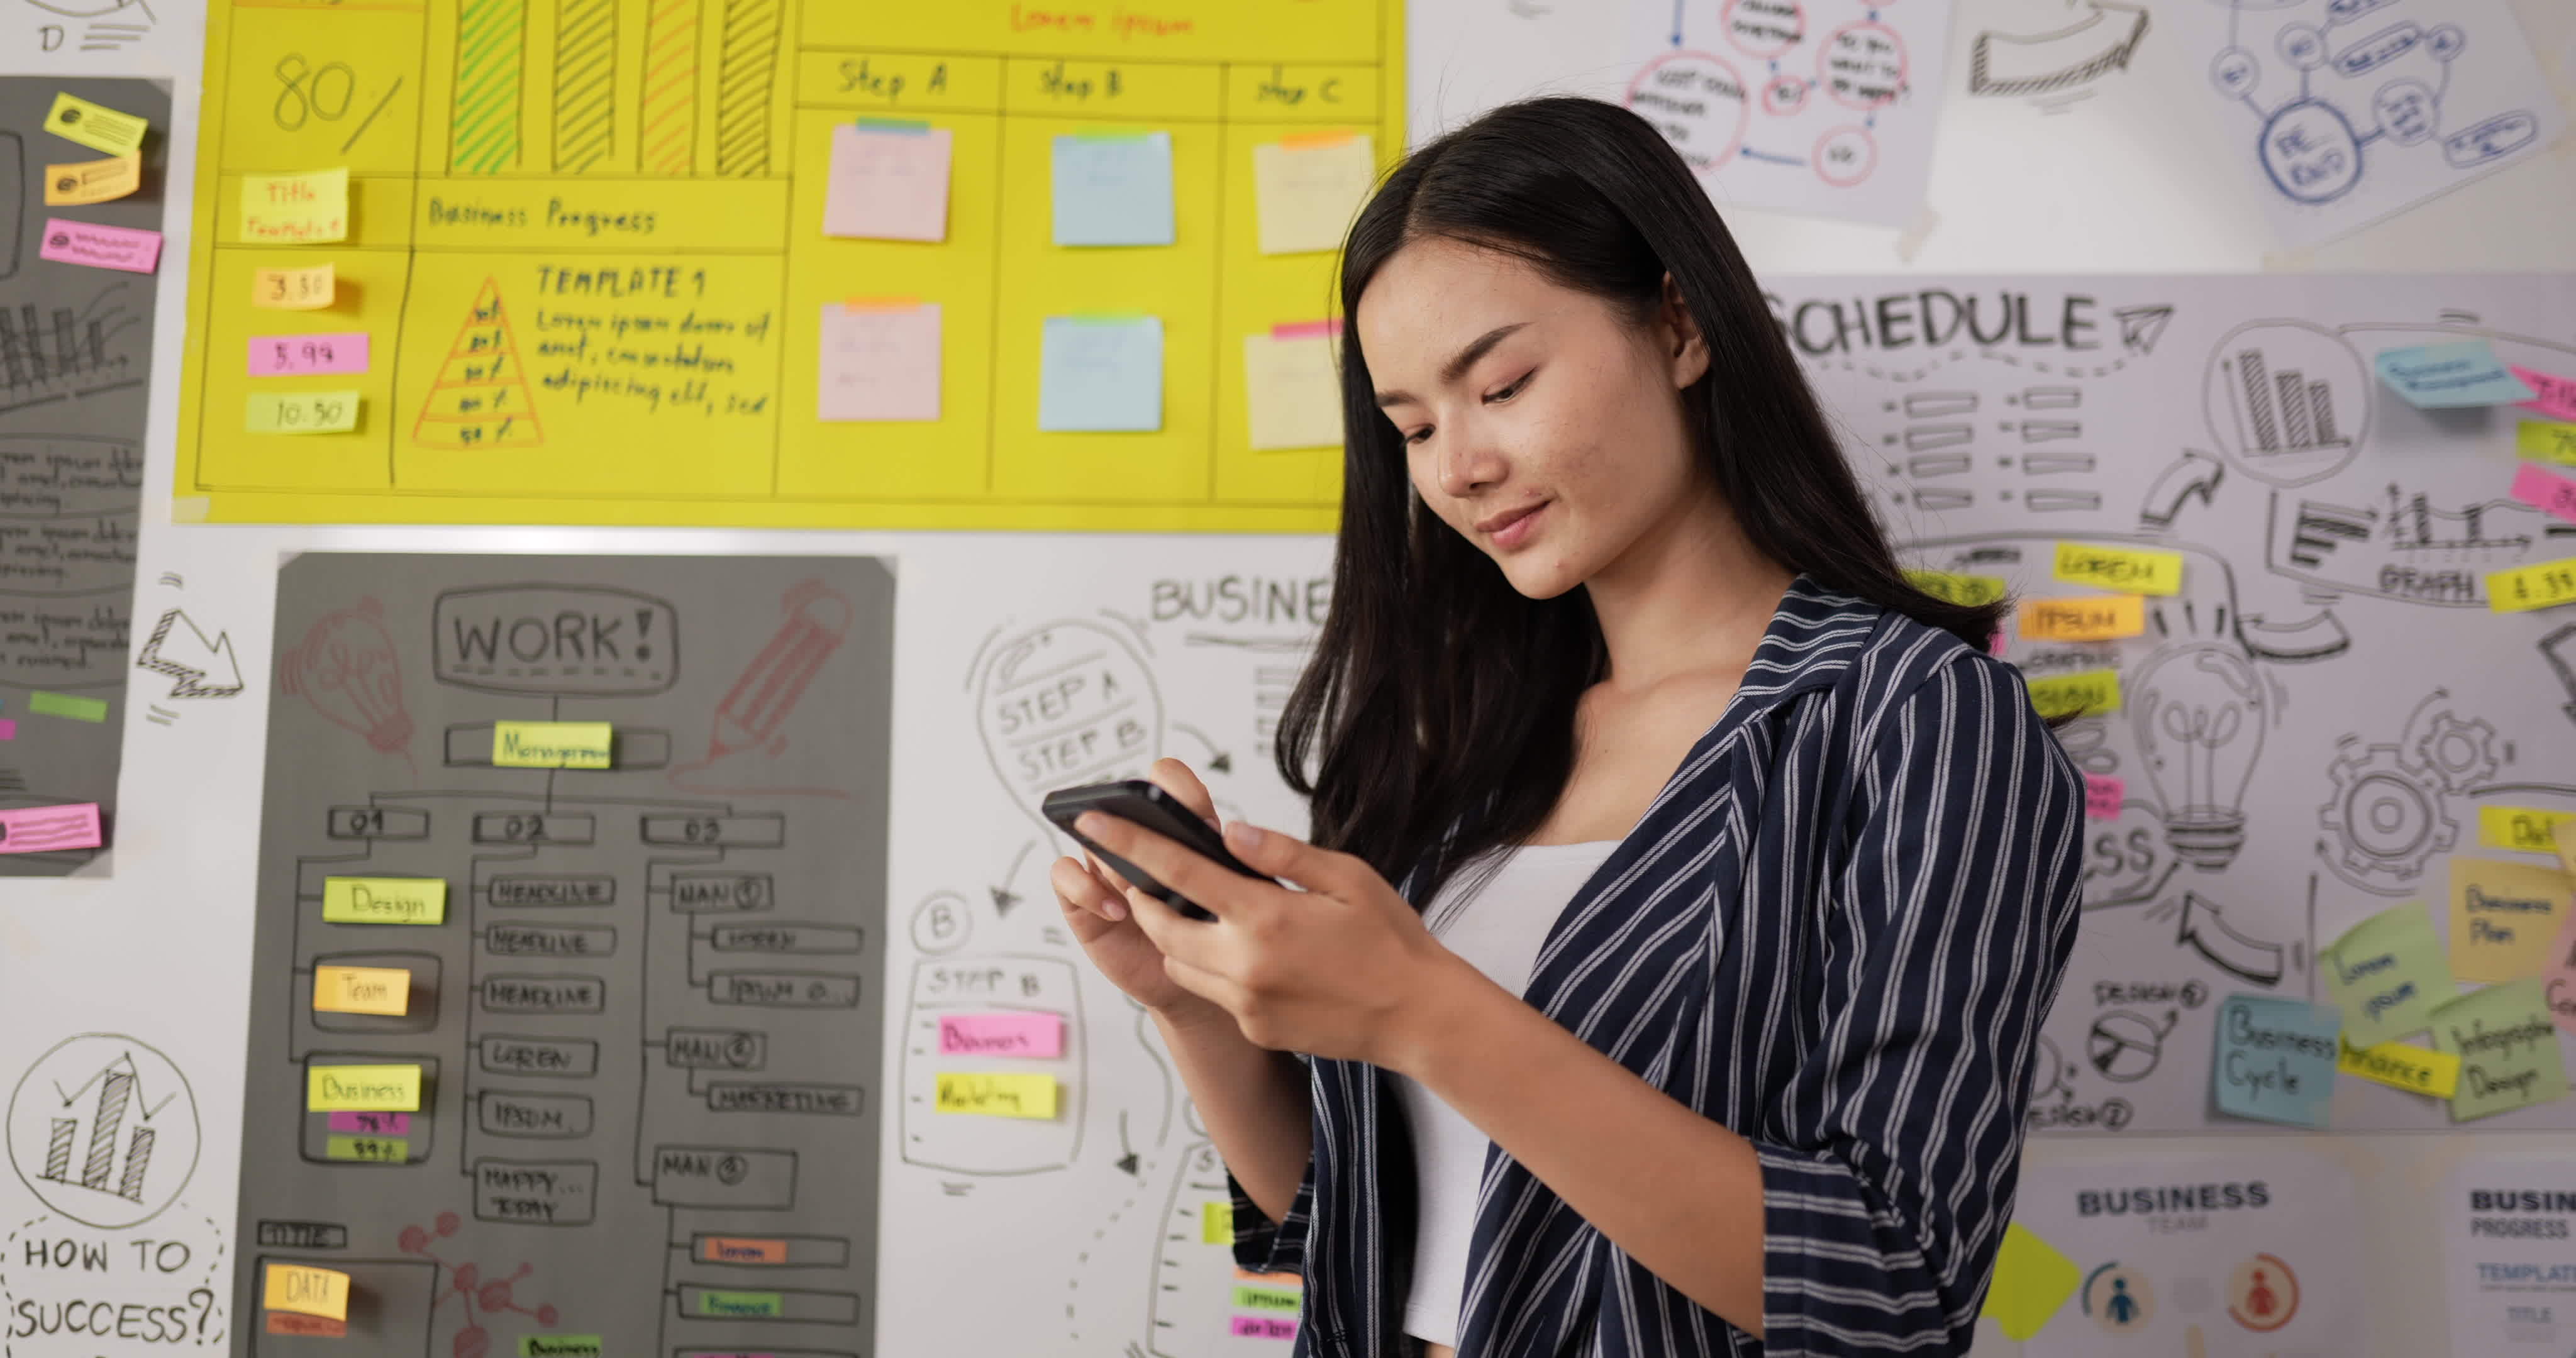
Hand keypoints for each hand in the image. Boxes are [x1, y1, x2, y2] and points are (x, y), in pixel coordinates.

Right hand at [1050, 759, 1228, 1021]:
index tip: (1198, 819)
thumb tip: (1213, 832)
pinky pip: (1065, 873)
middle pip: (1122, 802)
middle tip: (1152, 838)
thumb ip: (1221, 862)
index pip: (1168, 779)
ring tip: (1136, 889)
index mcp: (1175, 826)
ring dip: (1113, 861)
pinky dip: (1087, 888)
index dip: (1177, 786)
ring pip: (1092, 836)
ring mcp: (1104, 866)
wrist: (1195, 977)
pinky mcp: (1081, 897)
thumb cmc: (1213, 929)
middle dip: (1136, 820)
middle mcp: (1136, 840)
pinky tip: (1116, 911)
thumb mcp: (1226, 895)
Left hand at [1070, 802, 1471, 1070]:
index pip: (1177, 872)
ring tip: (1209, 915)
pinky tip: (1254, 955)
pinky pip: (1213, 991)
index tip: (1093, 823)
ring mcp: (1246, 1002)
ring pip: (1179, 963)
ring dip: (1177, 937)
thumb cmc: (1390, 940)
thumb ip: (1281, 854)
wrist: (1419, 1016)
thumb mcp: (1347, 877)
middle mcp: (1244, 964)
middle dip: (1145, 898)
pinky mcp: (1254, 1027)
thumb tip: (1230, 832)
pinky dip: (1215, 968)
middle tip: (1150, 878)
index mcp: (1265, 917)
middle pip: (1160, 926)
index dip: (1129, 844)